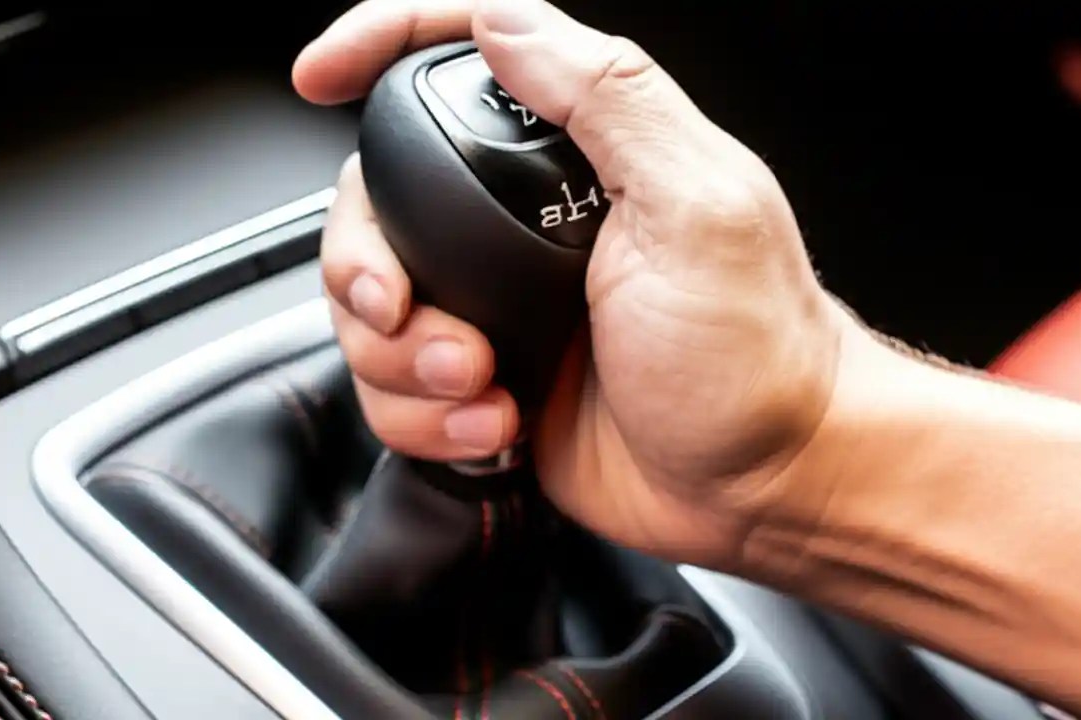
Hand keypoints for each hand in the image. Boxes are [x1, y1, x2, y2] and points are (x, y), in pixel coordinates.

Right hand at [294, 0, 849, 565]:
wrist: (759, 487)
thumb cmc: (753, 354)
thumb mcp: (695, 204)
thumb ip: (605, 96)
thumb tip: (504, 22)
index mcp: (577, 152)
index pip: (458, 59)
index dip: (377, 44)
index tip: (321, 75)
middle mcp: (521, 221)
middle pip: (375, 200)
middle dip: (367, 268)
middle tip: (408, 313)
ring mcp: (494, 304)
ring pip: (368, 308)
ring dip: (406, 361)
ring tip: (485, 384)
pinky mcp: (480, 381)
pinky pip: (393, 389)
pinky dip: (427, 418)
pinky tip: (496, 424)